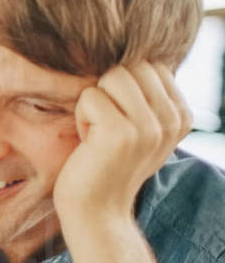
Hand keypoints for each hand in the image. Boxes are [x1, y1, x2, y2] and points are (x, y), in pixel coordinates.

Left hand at [53, 63, 191, 227]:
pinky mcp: (122, 133)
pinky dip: (80, 117)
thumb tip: (135, 50)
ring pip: (112, 76)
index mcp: (182, 115)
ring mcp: (150, 127)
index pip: (150, 65)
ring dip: (94, 103)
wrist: (96, 212)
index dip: (123, 88)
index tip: (119, 123)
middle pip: (132, 65)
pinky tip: (89, 144)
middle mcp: (173, 119)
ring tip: (98, 135)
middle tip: (104, 128)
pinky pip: (89, 96)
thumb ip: (146, 96)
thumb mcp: (139, 129)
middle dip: (108, 91)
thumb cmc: (106, 165)